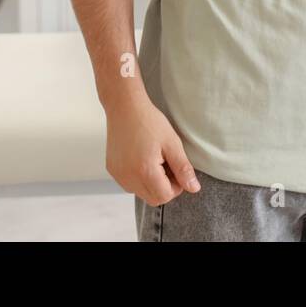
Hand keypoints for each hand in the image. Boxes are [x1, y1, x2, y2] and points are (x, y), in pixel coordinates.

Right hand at [104, 92, 200, 206]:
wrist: (125, 107)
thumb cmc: (150, 122)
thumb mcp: (172, 143)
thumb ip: (183, 169)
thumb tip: (194, 188)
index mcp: (145, 171)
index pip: (165, 196)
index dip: (176, 186)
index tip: (177, 168)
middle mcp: (128, 177)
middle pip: (153, 199)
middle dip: (165, 187)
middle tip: (167, 164)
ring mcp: (118, 175)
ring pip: (141, 193)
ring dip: (152, 184)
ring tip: (155, 160)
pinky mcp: (112, 170)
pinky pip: (129, 184)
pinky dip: (139, 178)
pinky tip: (142, 159)